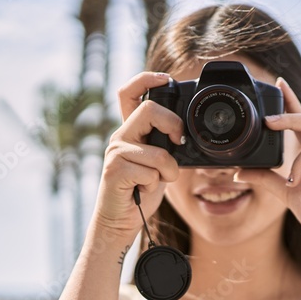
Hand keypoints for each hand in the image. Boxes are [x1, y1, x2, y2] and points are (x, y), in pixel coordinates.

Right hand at [93, 71, 184, 236]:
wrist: (120, 221)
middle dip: (173, 126)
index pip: (129, 94)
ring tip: (156, 181)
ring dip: (168, 171)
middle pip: (150, 111)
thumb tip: (184, 136)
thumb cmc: (140, 192)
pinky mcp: (115, 170)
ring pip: (158, 152)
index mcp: (130, 131)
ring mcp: (116, 152)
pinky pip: (151, 172)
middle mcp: (120, 137)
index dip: (145, 80)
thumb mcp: (158, 164)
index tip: (164, 78)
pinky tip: (143, 189)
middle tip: (178, 144)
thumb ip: (165, 146)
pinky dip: (156, 184)